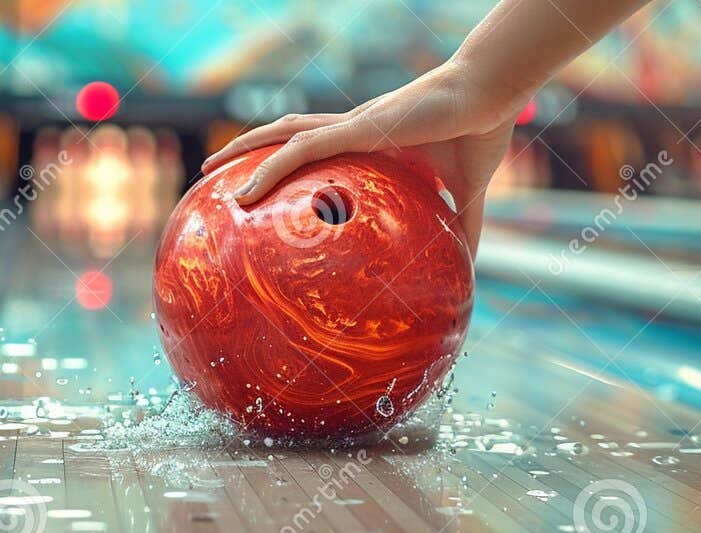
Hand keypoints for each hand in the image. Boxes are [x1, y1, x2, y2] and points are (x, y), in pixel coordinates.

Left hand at [201, 64, 530, 253]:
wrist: (492, 96)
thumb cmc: (479, 131)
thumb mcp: (466, 194)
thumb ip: (462, 227)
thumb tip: (471, 267)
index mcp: (373, 143)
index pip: (319, 149)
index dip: (291, 163)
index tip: (269, 187)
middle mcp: (354, 131)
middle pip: (288, 137)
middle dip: (251, 152)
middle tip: (219, 174)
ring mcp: (351, 127)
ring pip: (283, 137)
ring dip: (244, 152)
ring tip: (208, 168)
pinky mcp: (357, 129)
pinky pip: (301, 148)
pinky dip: (269, 167)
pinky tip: (244, 187)